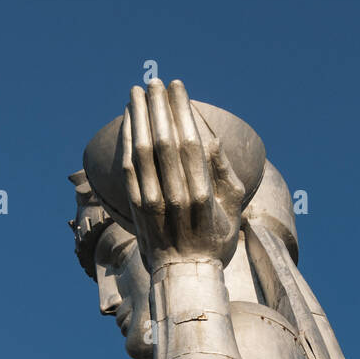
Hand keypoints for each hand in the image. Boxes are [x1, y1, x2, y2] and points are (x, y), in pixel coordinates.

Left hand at [121, 78, 244, 273]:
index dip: (181, 111)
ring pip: (142, 153)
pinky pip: (128, 171)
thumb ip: (225, 175)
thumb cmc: (215, 241)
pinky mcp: (137, 210)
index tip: (177, 86)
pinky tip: (127, 123)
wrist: (185, 277)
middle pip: (163, 142)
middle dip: (157, 107)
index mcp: (202, 195)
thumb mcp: (233, 210)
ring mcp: (153, 205)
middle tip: (154, 81)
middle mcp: (175, 198)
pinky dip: (126, 143)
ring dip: (138, 119)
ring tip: (137, 93)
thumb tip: (212, 140)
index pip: (189, 142)